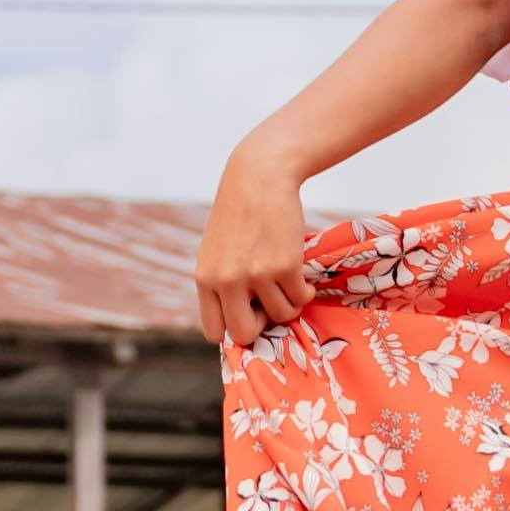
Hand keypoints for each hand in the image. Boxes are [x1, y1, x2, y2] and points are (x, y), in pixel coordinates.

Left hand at [197, 148, 313, 346]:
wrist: (260, 177)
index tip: (248, 314)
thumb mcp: (217, 251)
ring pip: (281, 315)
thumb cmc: (240, 214)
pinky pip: (300, 298)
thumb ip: (221, 284)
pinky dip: (304, 291)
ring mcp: (257, 274)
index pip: (214, 331)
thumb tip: (240, 323)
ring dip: (289, 303)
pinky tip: (300, 274)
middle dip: (262, 325)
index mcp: (205, 279)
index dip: (234, 328)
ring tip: (287, 281)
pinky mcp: (286, 265)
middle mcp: (227, 281)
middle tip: (269, 304)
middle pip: (245, 333)